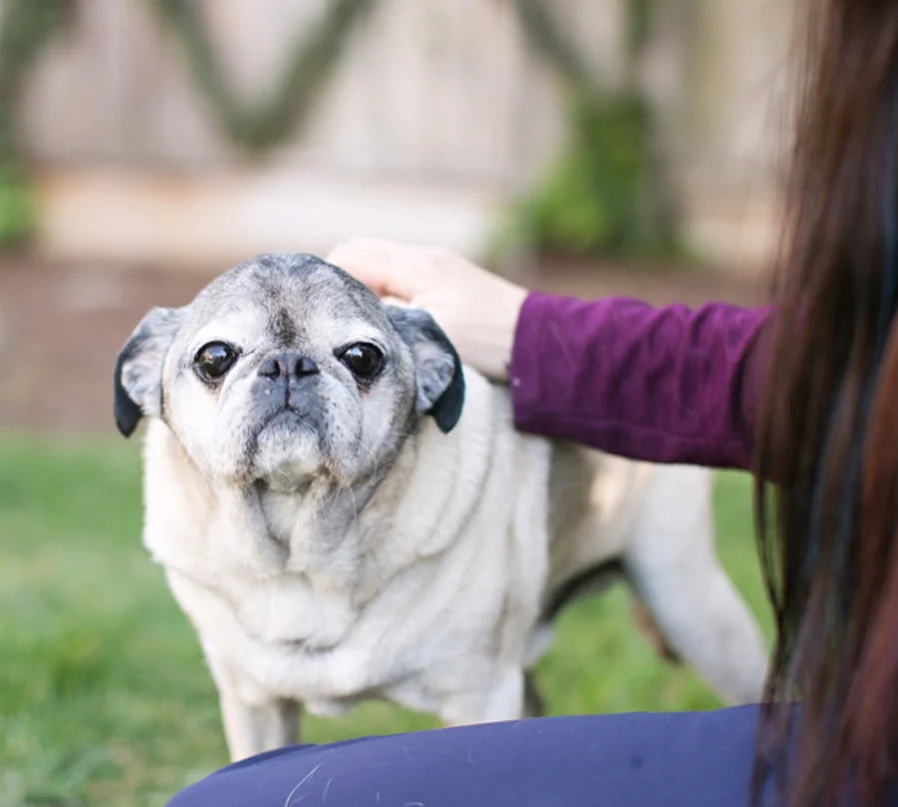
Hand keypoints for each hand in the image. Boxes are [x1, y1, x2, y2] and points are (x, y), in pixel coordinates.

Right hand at [326, 238, 527, 380]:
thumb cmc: (487, 341)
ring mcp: (437, 267)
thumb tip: (351, 322)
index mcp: (415, 265)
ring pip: (380, 267)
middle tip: (333, 321)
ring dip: (364, 291)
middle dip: (340, 284)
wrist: (538, 342)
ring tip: (361, 326)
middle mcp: (424, 257)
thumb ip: (387, 322)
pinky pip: (401, 278)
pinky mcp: (447, 282)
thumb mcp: (431, 335)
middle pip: (360, 255)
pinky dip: (386, 295)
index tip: (318, 314)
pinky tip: (391, 324)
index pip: (349, 256)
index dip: (326, 282)